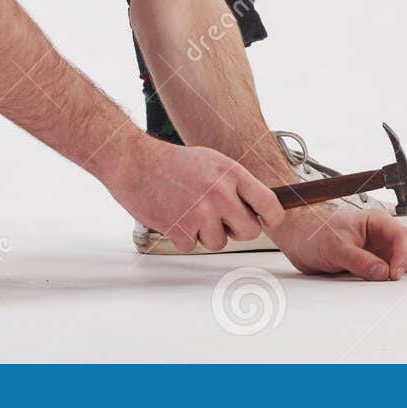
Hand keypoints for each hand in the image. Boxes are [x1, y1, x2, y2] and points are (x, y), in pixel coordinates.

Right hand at [100, 134, 284, 252]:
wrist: (135, 162)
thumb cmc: (172, 162)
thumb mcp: (212, 161)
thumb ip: (235, 183)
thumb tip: (258, 206)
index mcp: (232, 173)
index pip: (269, 204)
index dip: (272, 218)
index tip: (266, 221)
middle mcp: (220, 193)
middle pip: (250, 231)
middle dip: (236, 230)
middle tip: (220, 219)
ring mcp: (201, 212)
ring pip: (219, 242)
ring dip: (205, 234)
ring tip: (189, 211)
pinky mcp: (181, 228)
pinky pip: (191, 246)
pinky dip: (182, 236)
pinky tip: (173, 216)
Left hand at [270, 203, 406, 279]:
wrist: (300, 235)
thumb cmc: (314, 235)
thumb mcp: (332, 247)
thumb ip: (358, 260)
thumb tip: (384, 274)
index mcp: (378, 222)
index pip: (402, 239)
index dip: (402, 258)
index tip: (394, 276)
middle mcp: (388, 233)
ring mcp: (390, 246)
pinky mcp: (386, 260)